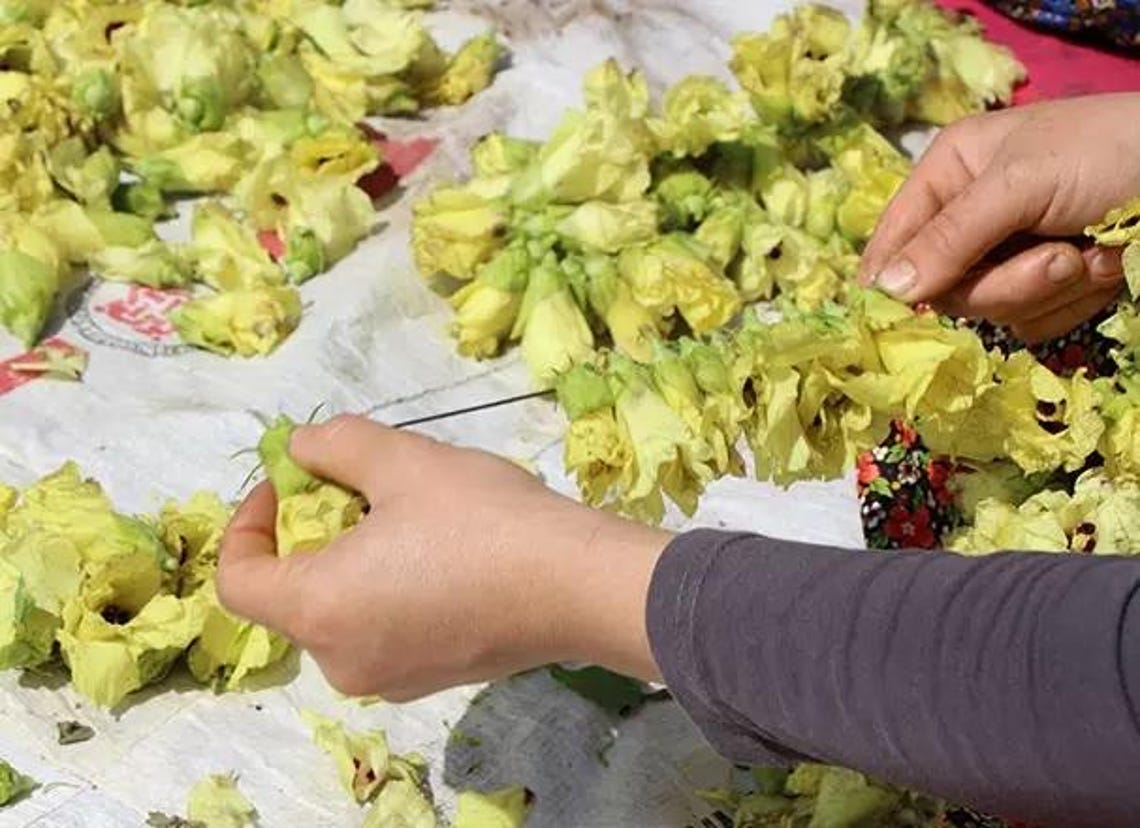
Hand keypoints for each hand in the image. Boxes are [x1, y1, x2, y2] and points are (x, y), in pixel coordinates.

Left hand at [216, 415, 670, 700]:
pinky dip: (385, 594)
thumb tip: (299, 449)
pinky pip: (382, 633)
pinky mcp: (431, 681)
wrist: (578, 585)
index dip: (247, 524)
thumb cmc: (482, 520)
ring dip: (350, 563)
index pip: (238, 580)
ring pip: (340, 615)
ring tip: (404, 518)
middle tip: (356, 490)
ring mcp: (389, 680)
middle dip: (308, 537)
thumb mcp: (402, 460)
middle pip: (291, 597)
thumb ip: (333, 446)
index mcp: (318, 612)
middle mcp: (341, 662)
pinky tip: (440, 558)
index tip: (289, 484)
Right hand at [861, 94, 1137, 341]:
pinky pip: (1033, 323)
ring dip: (1046, 290)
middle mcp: (971, 218)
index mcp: (950, 173)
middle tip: (1054, 260)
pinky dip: (1073, 301)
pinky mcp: (1048, 286)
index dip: (890, 279)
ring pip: (991, 311)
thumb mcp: (1021, 184)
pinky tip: (1104, 265)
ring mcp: (1011, 255)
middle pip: (943, 288)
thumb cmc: (1108, 152)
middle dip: (1001, 283)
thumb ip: (950, 238)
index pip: (892, 238)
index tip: (895, 314)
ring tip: (1088, 253)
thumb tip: (884, 292)